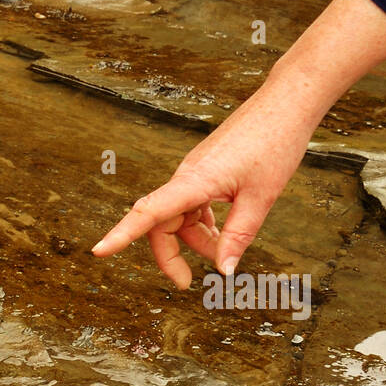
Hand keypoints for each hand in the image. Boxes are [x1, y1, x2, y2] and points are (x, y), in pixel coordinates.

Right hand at [90, 91, 312, 288]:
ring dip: (196, 240)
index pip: (148, 213)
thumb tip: (224, 270)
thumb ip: (239, 236)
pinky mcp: (205, 170)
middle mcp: (187, 177)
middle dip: (171, 255)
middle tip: (187, 283)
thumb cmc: (276, 143)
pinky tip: (222, 230)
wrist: (286, 102)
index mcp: (195, 181)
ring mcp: (194, 173)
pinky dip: (203, 224)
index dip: (121, 234)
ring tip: (224, 251)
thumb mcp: (261, 198)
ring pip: (180, 217)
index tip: (99, 251)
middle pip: (161, 224)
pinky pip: (192, 205)